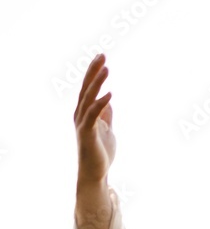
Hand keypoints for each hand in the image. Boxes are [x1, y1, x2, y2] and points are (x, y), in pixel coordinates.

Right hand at [74, 53, 115, 183]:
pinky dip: (101, 104)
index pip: (88, 88)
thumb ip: (106, 115)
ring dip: (97, 83)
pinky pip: (94, 115)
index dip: (94, 72)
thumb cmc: (100, 154)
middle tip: (102, 55)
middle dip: (94, 71)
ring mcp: (83, 123)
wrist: (95, 174)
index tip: (101, 58)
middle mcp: (80, 115)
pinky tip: (109, 95)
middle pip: (86, 88)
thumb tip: (107, 100)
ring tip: (106, 69)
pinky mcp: (88, 133)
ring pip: (89, 98)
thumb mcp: (107, 130)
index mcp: (85, 112)